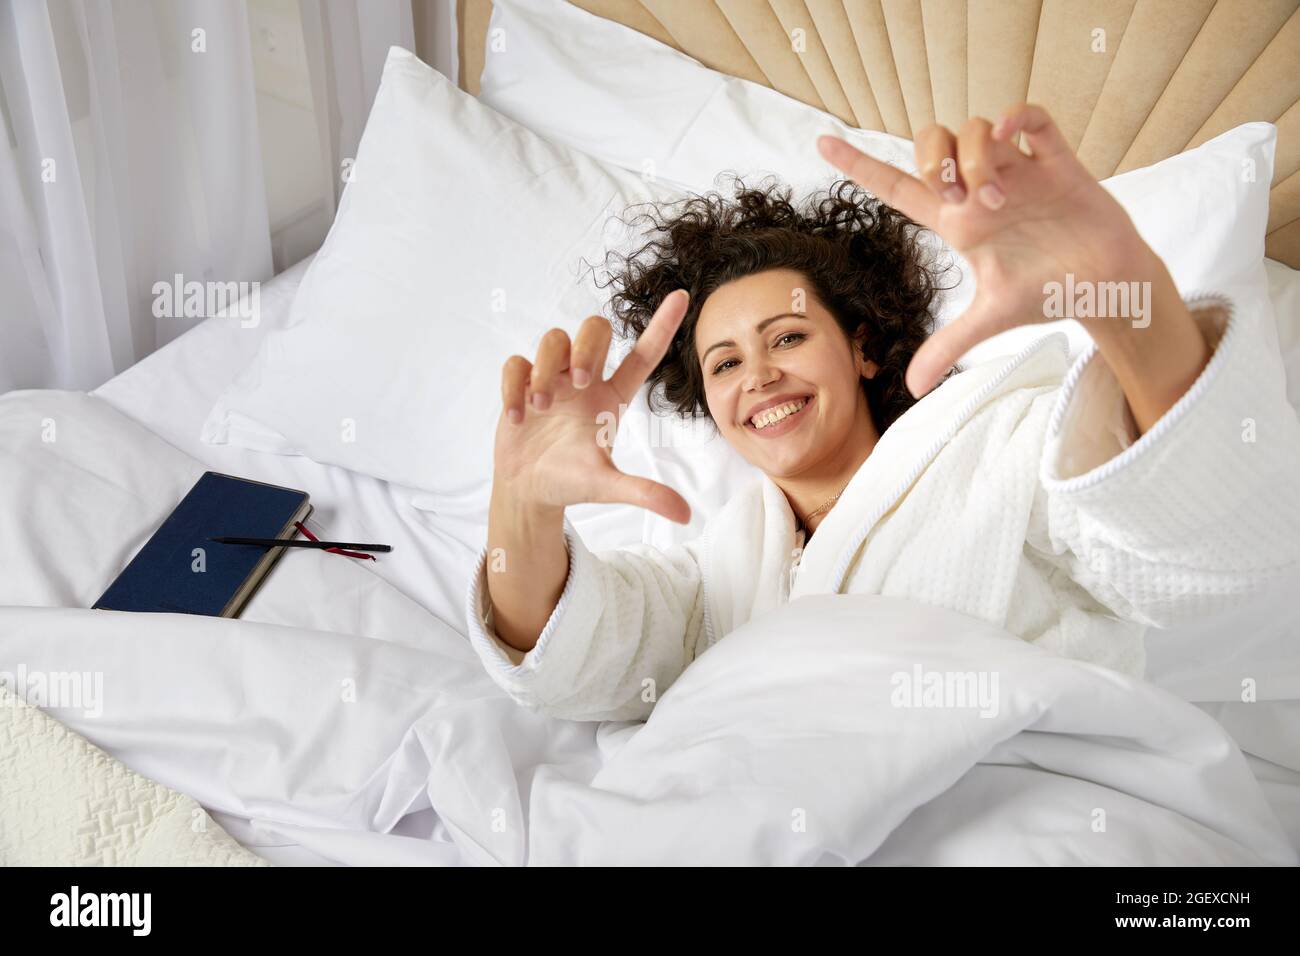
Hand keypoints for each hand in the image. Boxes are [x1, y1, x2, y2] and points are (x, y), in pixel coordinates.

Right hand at [495, 290, 692, 523]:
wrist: (530, 489)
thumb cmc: (573, 480)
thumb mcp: (608, 486)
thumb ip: (644, 494)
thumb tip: (684, 515)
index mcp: (612, 396)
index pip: (642, 354)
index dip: (662, 326)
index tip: (681, 296)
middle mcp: (584, 379)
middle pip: (594, 329)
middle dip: (588, 346)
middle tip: (579, 381)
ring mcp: (551, 378)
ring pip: (553, 339)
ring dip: (546, 370)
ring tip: (540, 408)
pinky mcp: (520, 385)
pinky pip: (515, 363)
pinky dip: (513, 387)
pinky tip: (516, 418)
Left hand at [818, 103, 1152, 396]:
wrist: (1106, 287)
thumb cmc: (1046, 294)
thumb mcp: (989, 321)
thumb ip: (948, 345)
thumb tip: (912, 386)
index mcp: (957, 223)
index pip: (897, 188)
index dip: (859, 165)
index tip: (821, 143)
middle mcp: (980, 190)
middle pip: (932, 143)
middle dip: (931, 160)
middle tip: (951, 200)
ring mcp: (1017, 171)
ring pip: (975, 128)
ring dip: (975, 158)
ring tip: (996, 200)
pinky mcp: (1056, 161)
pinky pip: (1032, 117)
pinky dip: (1016, 118)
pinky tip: (1012, 138)